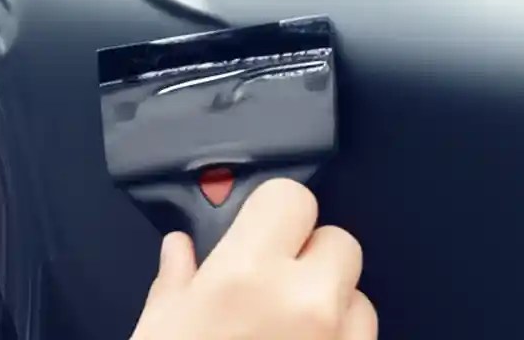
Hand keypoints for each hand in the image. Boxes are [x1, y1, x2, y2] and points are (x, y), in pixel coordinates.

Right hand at [131, 179, 376, 339]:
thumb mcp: (160, 325)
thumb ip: (176, 279)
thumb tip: (182, 250)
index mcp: (248, 274)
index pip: (293, 198)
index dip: (276, 210)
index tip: (260, 227)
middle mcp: (305, 302)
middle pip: (340, 241)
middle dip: (311, 256)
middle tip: (274, 283)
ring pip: (360, 296)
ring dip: (332, 304)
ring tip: (290, 327)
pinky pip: (364, 338)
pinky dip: (342, 339)